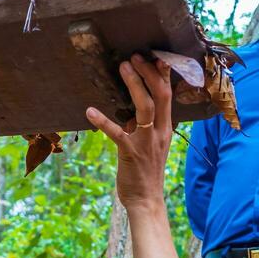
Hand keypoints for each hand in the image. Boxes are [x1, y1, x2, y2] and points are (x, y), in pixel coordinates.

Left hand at [86, 55, 173, 210]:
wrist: (147, 201)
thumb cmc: (146, 174)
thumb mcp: (151, 146)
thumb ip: (145, 128)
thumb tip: (132, 113)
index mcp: (165, 129)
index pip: (169, 96)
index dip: (163, 75)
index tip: (156, 57)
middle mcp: (159, 132)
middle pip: (161, 95)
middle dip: (149, 73)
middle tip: (136, 56)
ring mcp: (146, 142)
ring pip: (144, 107)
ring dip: (134, 85)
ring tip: (123, 67)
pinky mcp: (130, 153)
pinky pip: (117, 133)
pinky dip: (102, 121)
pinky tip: (90, 111)